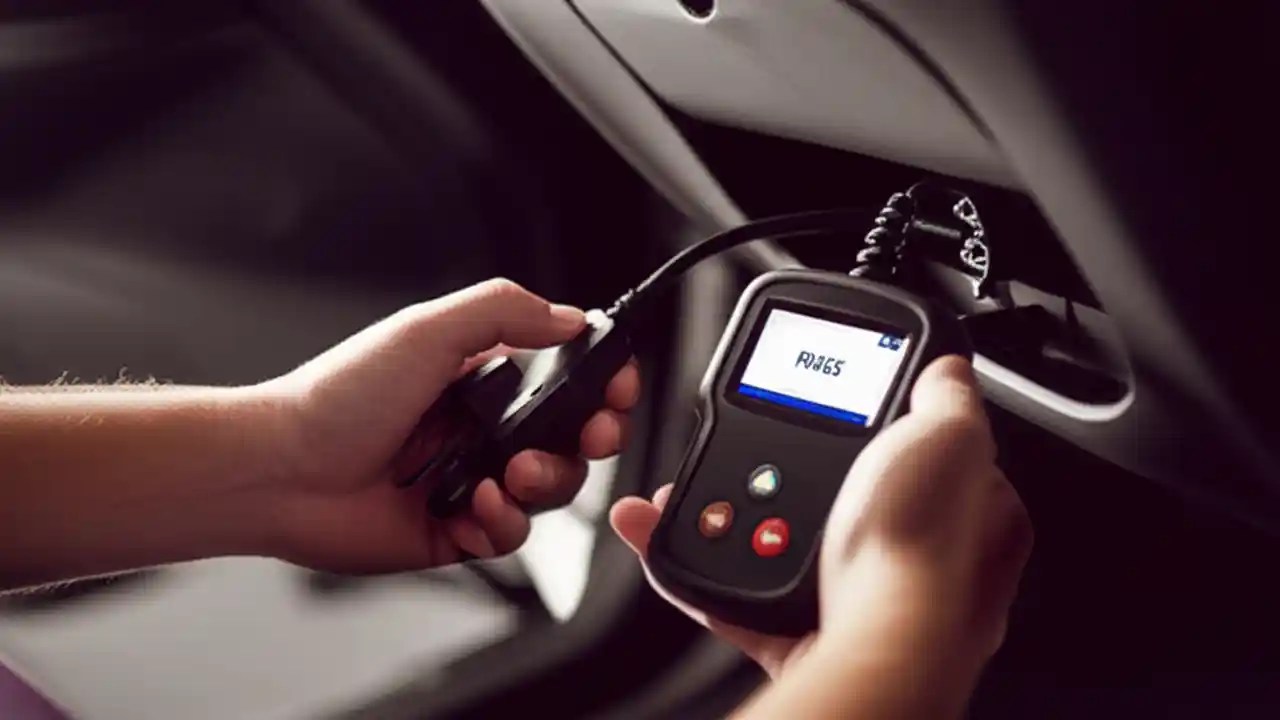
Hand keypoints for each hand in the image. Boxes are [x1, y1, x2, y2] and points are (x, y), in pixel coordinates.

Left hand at [258, 278, 639, 573]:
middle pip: (571, 438)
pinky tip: (478, 507)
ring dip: (547, 482)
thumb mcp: (426, 330)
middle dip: (592, 437)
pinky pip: (510, 535)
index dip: (601, 384)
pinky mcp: (455, 531)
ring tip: (510, 475)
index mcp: (479, 376)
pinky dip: (505, 523)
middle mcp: (480, 429)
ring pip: (550, 490)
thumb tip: (569, 318)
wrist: (281, 472)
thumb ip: (504, 312)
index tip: (617, 388)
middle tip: (592, 434)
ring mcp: (471, 481)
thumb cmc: (337, 398)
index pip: (564, 378)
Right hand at [610, 356, 1030, 685]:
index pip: (932, 458)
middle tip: (748, 445)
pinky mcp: (807, 642)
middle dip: (786, 475)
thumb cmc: (922, 548)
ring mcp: (864, 607)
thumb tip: (945, 370)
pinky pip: (742, 601)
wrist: (873, 642)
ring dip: (731, 518)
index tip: (835, 410)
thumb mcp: (950, 436)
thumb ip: (947, 399)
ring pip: (786, 548)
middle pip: (846, 503)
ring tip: (690, 488)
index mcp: (974, 518)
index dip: (886, 428)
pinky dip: (701, 573)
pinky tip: (670, 538)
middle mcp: (923, 570)